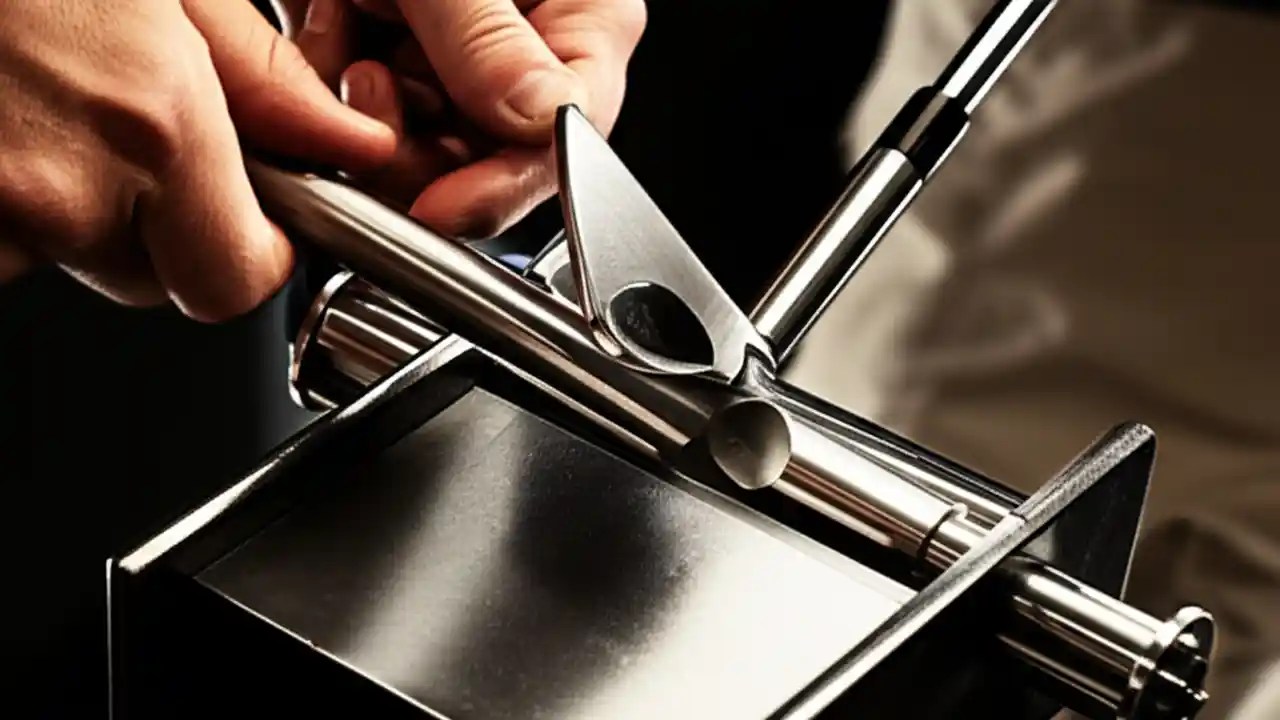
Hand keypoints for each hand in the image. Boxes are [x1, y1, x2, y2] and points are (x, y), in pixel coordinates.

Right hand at [0, 1, 394, 320]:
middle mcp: (52, 185)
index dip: (244, 254)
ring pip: (49, 260)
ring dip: (50, 206)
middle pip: (144, 279)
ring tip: (21, 97)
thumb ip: (257, 70)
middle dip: (144, 220)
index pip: (232, 285)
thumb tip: (343, 141)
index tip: (243, 226)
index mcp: (145, 119)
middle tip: (100, 122)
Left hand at [293, 0, 645, 238]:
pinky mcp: (391, 47)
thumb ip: (487, 39)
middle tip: (370, 89)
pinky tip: (330, 19)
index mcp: (586, 16)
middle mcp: (528, 47)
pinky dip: (328, 87)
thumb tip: (536, 123)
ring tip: (345, 28)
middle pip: (486, 159)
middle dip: (413, 146)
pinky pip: (363, 117)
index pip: (568, 136)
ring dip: (362, 112)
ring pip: (418, 148)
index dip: (502, 184)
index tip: (438, 209)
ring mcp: (456, 54)